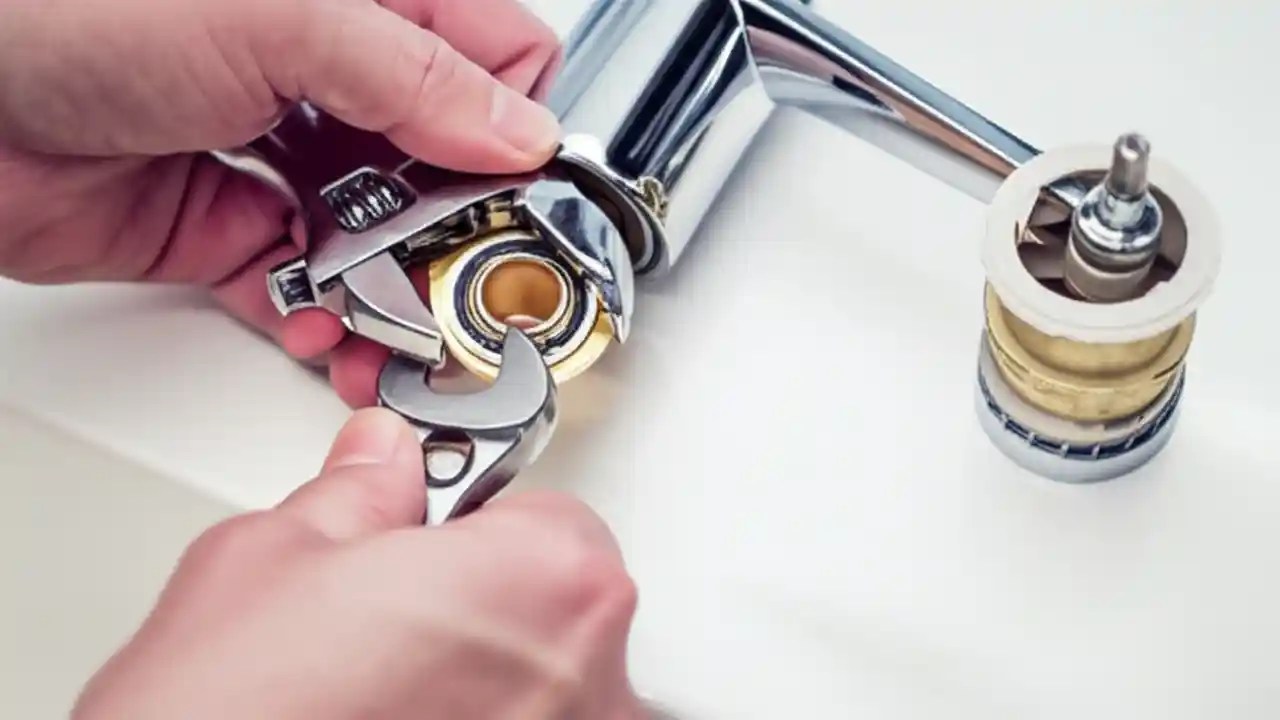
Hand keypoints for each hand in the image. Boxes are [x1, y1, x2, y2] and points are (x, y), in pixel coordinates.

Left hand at [0, 0, 561, 405]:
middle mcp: (332, 80)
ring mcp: (286, 158)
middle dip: (465, 232)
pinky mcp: (236, 230)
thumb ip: (412, 76)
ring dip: (402, 292)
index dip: (523, 129)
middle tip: (471, 284)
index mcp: (366, 9)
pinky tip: (325, 333)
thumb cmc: (72, 11)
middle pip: (451, 166)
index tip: (529, 200)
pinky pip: (313, 288)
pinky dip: (326, 324)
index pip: (497, 61)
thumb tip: (519, 132)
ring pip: (389, 237)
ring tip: (396, 327)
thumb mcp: (277, 18)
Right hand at [72, 409, 642, 719]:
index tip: (427, 544)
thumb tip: (382, 461)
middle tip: (391, 619)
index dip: (472, 526)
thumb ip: (362, 492)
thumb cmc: (236, 713)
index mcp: (552, 578)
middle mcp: (590, 674)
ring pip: (546, 681)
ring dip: (487, 674)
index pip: (549, 514)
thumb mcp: (278, 554)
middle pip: (560, 601)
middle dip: (484, 598)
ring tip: (386, 689)